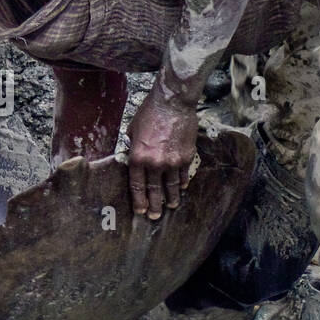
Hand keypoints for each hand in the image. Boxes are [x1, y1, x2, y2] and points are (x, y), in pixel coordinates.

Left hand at [125, 90, 198, 218]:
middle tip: (155, 216)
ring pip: (172, 186)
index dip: (139, 200)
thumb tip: (136, 158)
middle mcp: (155, 163)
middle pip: (154, 190)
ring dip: (171, 198)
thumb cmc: (149, 113)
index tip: (140, 210)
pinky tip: (182, 188)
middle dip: (154, 205)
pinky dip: (182, 182)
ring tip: (171, 206)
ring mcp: (173, 162)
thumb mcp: (133, 131)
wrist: (172, 103)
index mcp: (138, 158)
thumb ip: (133, 148)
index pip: (137, 185)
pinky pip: (184, 174)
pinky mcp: (186, 157)